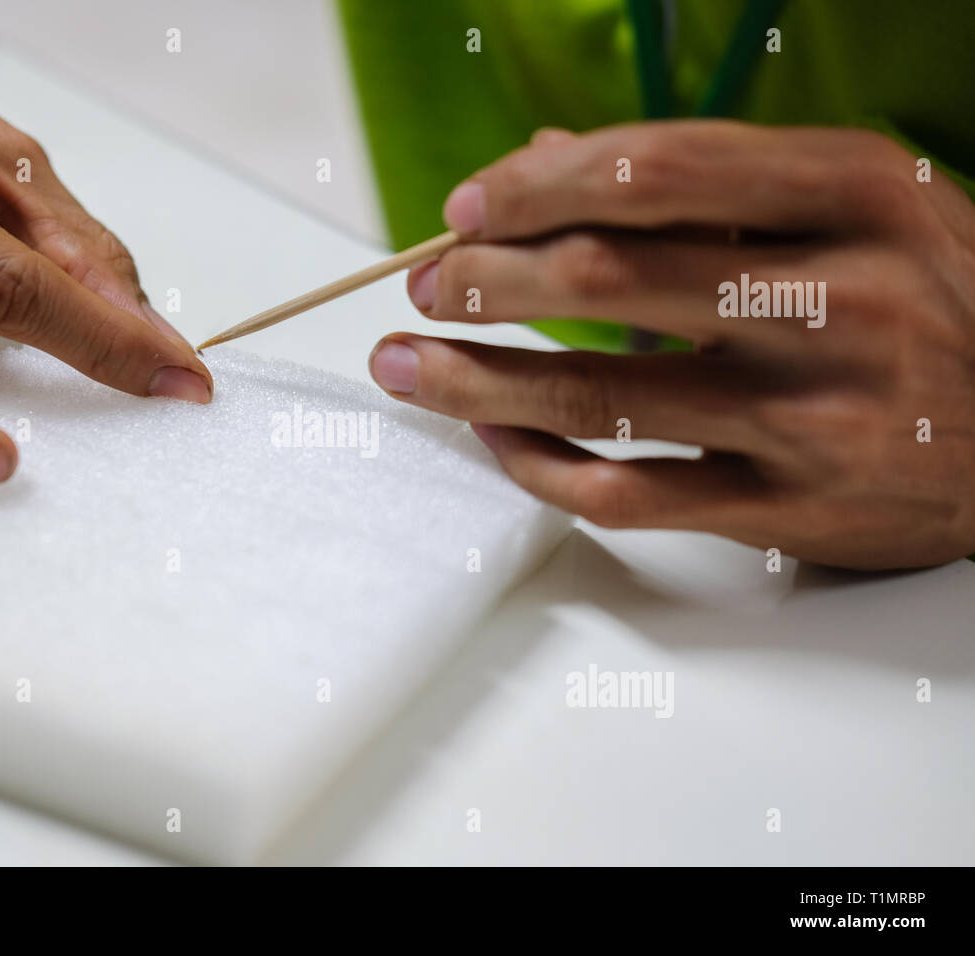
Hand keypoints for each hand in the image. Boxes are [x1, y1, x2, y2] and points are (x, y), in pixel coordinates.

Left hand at [369, 122, 974, 568]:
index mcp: (860, 193)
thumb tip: (550, 156)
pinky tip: (495, 443)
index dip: (535, 186)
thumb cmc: (937, 303)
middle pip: (610, 274)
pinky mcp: (791, 508)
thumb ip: (712, 180)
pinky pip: (630, 493)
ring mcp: (816, 414)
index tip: (467, 209)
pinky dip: (539, 468)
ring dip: (477, 380)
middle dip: (488, 278)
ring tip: (408, 364)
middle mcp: (842, 298)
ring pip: (601, 396)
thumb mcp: (860, 207)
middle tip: (426, 285)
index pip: (655, 170)